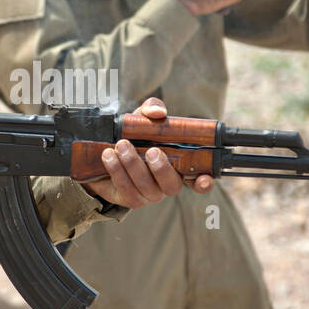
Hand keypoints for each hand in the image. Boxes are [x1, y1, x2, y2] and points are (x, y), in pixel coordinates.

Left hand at [82, 97, 213, 206]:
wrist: (104, 150)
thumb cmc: (133, 136)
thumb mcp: (144, 119)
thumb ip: (153, 109)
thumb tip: (158, 113)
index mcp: (179, 166)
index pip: (198, 179)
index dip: (204, 182)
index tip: (203, 178)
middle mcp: (167, 183)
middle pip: (172, 186)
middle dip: (162, 169)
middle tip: (151, 150)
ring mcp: (150, 194)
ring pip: (147, 187)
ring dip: (133, 165)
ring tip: (122, 145)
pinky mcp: (131, 199)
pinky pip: (126, 189)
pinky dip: (117, 170)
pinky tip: (109, 155)